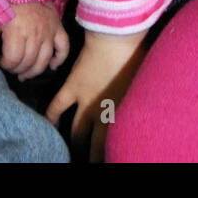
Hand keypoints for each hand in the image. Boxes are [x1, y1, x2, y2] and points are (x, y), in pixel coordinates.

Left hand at [0, 3, 69, 80]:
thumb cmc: (8, 1)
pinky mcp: (58, 27)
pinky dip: (59, 58)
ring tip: (25, 74)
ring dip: (34, 71)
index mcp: (18, 31)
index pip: (13, 59)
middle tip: (11, 66)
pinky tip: (52, 66)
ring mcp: (49, 32)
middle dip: (17, 69)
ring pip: (44, 60)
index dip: (5, 65)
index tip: (0, 61)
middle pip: (28, 62)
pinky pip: (63, 47)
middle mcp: (35, 34)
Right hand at [46, 31, 146, 161]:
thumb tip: (148, 108)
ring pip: (76, 130)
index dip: (110, 154)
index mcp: (122, 113)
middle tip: (91, 160)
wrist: (118, 38)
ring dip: (74, 141)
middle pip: (94, 143)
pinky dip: (51, 116)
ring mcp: (85, 101)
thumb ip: (139, 101)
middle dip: (91, 155)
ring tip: (71, 149)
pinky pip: (57, 106)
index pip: (113, 143)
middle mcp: (102, 113)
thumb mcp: (144, 85)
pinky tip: (48, 125)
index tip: (112, 158)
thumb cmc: (138, 57)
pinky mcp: (72, 87)